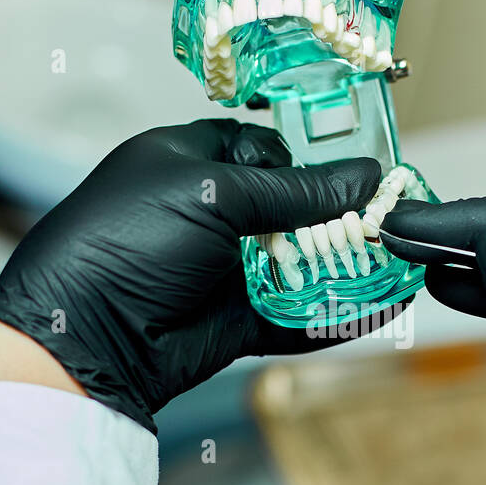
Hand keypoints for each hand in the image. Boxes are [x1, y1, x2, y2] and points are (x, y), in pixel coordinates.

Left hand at [0, 119, 384, 431]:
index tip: (361, 168)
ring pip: (298, 265)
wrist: (86, 338)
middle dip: (339, 217)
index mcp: (189, 161)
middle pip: (290, 209)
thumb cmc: (126, 241)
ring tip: (399, 264)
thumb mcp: (214, 195)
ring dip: (346, 266)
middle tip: (390, 220)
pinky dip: (336, 315)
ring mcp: (222, 271)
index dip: (309, 155)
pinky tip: (381, 308)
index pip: (263, 146)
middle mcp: (208, 213)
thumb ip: (294, 191)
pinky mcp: (234, 321)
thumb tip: (364, 179)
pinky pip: (296, 316)